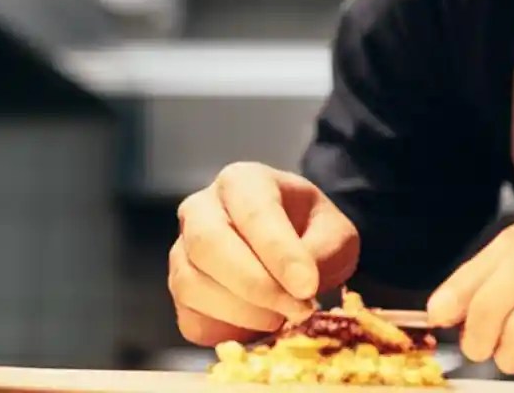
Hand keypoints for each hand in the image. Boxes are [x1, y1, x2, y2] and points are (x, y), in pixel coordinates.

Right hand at [169, 162, 360, 345]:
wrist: (291, 248)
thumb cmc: (310, 231)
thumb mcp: (334, 232)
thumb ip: (323, 250)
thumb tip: (299, 285)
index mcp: (242, 181)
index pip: (253, 211)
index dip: (279, 252)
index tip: (307, 287)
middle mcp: (201, 209)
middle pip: (207, 244)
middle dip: (255, 285)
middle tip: (297, 309)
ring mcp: (182, 250)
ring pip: (192, 284)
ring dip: (243, 312)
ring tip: (282, 316)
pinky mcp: (179, 292)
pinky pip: (190, 318)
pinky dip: (226, 331)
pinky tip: (258, 324)